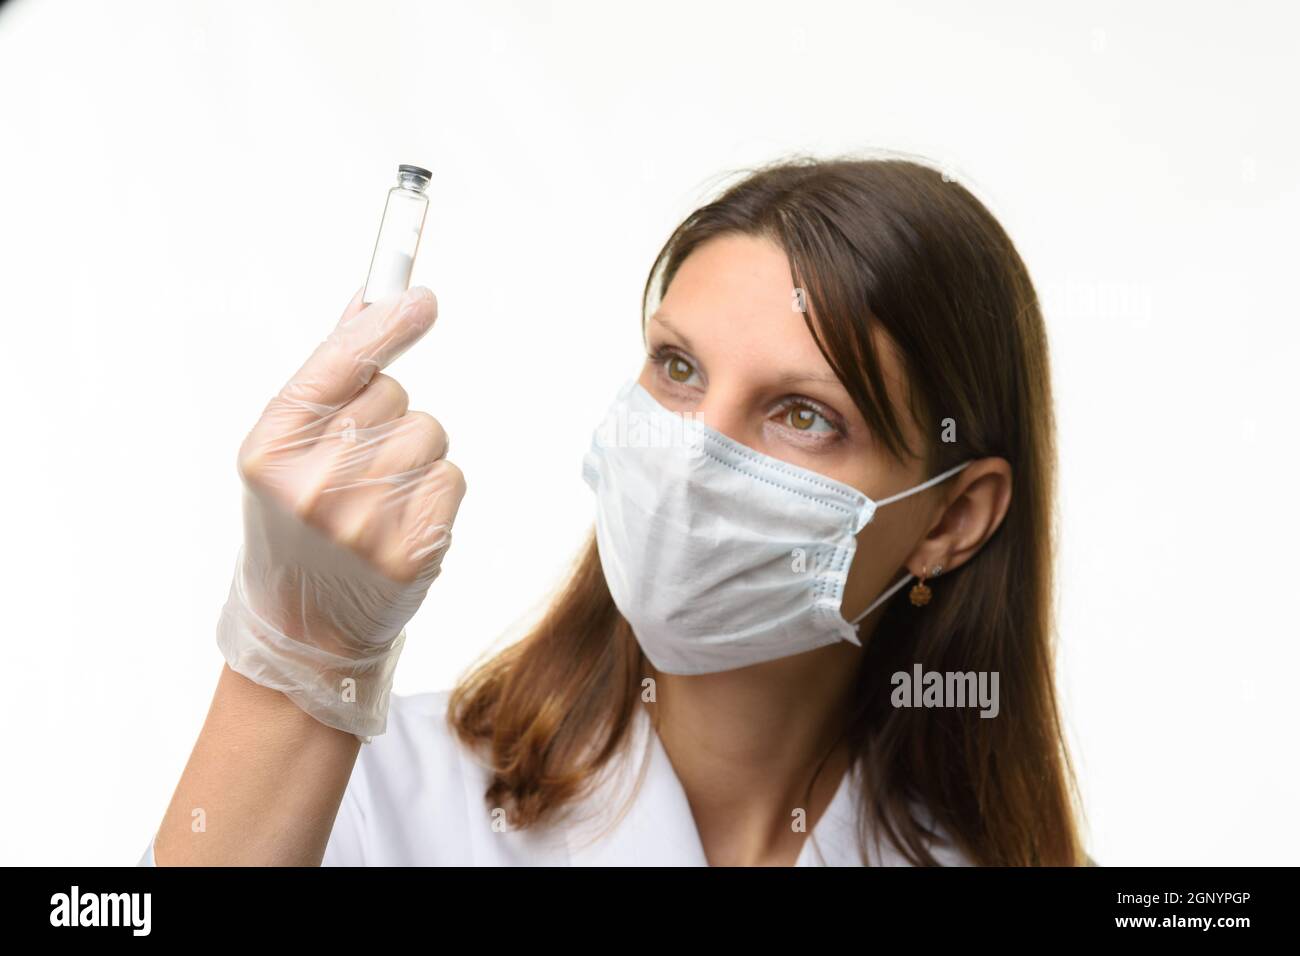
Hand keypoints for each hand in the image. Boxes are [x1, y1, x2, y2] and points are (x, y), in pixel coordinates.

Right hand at [216, 286, 464, 737]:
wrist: (304, 628)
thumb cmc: (294, 527)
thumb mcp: (285, 451)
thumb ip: (329, 374)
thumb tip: (372, 296)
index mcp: (269, 449)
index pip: (339, 364)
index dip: (383, 323)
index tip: (420, 296)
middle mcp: (312, 483)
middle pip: (394, 396)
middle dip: (386, 416)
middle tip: (357, 462)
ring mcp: (362, 521)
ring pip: (429, 434)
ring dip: (415, 455)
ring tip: (377, 496)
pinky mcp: (409, 549)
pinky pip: (451, 477)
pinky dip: (435, 492)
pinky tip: (401, 520)